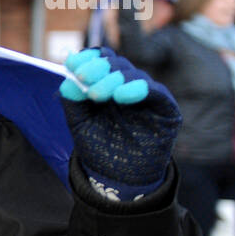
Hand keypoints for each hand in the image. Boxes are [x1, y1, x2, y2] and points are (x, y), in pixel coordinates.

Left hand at [59, 48, 181, 200]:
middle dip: (99, 68)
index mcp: (108, 84)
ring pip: (134, 75)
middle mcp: (129, 85)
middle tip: (84, 78)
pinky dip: (139, 89)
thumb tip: (68, 80)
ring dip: (114, 80)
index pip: (102, 60)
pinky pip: (156, 92)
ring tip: (97, 94)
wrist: (119, 177)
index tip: (72, 64)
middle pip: (117, 64)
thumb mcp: (79, 123)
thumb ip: (73, 102)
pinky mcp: (166, 108)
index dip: (88, 58)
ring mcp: (148, 96)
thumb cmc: (100, 148)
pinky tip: (122, 96)